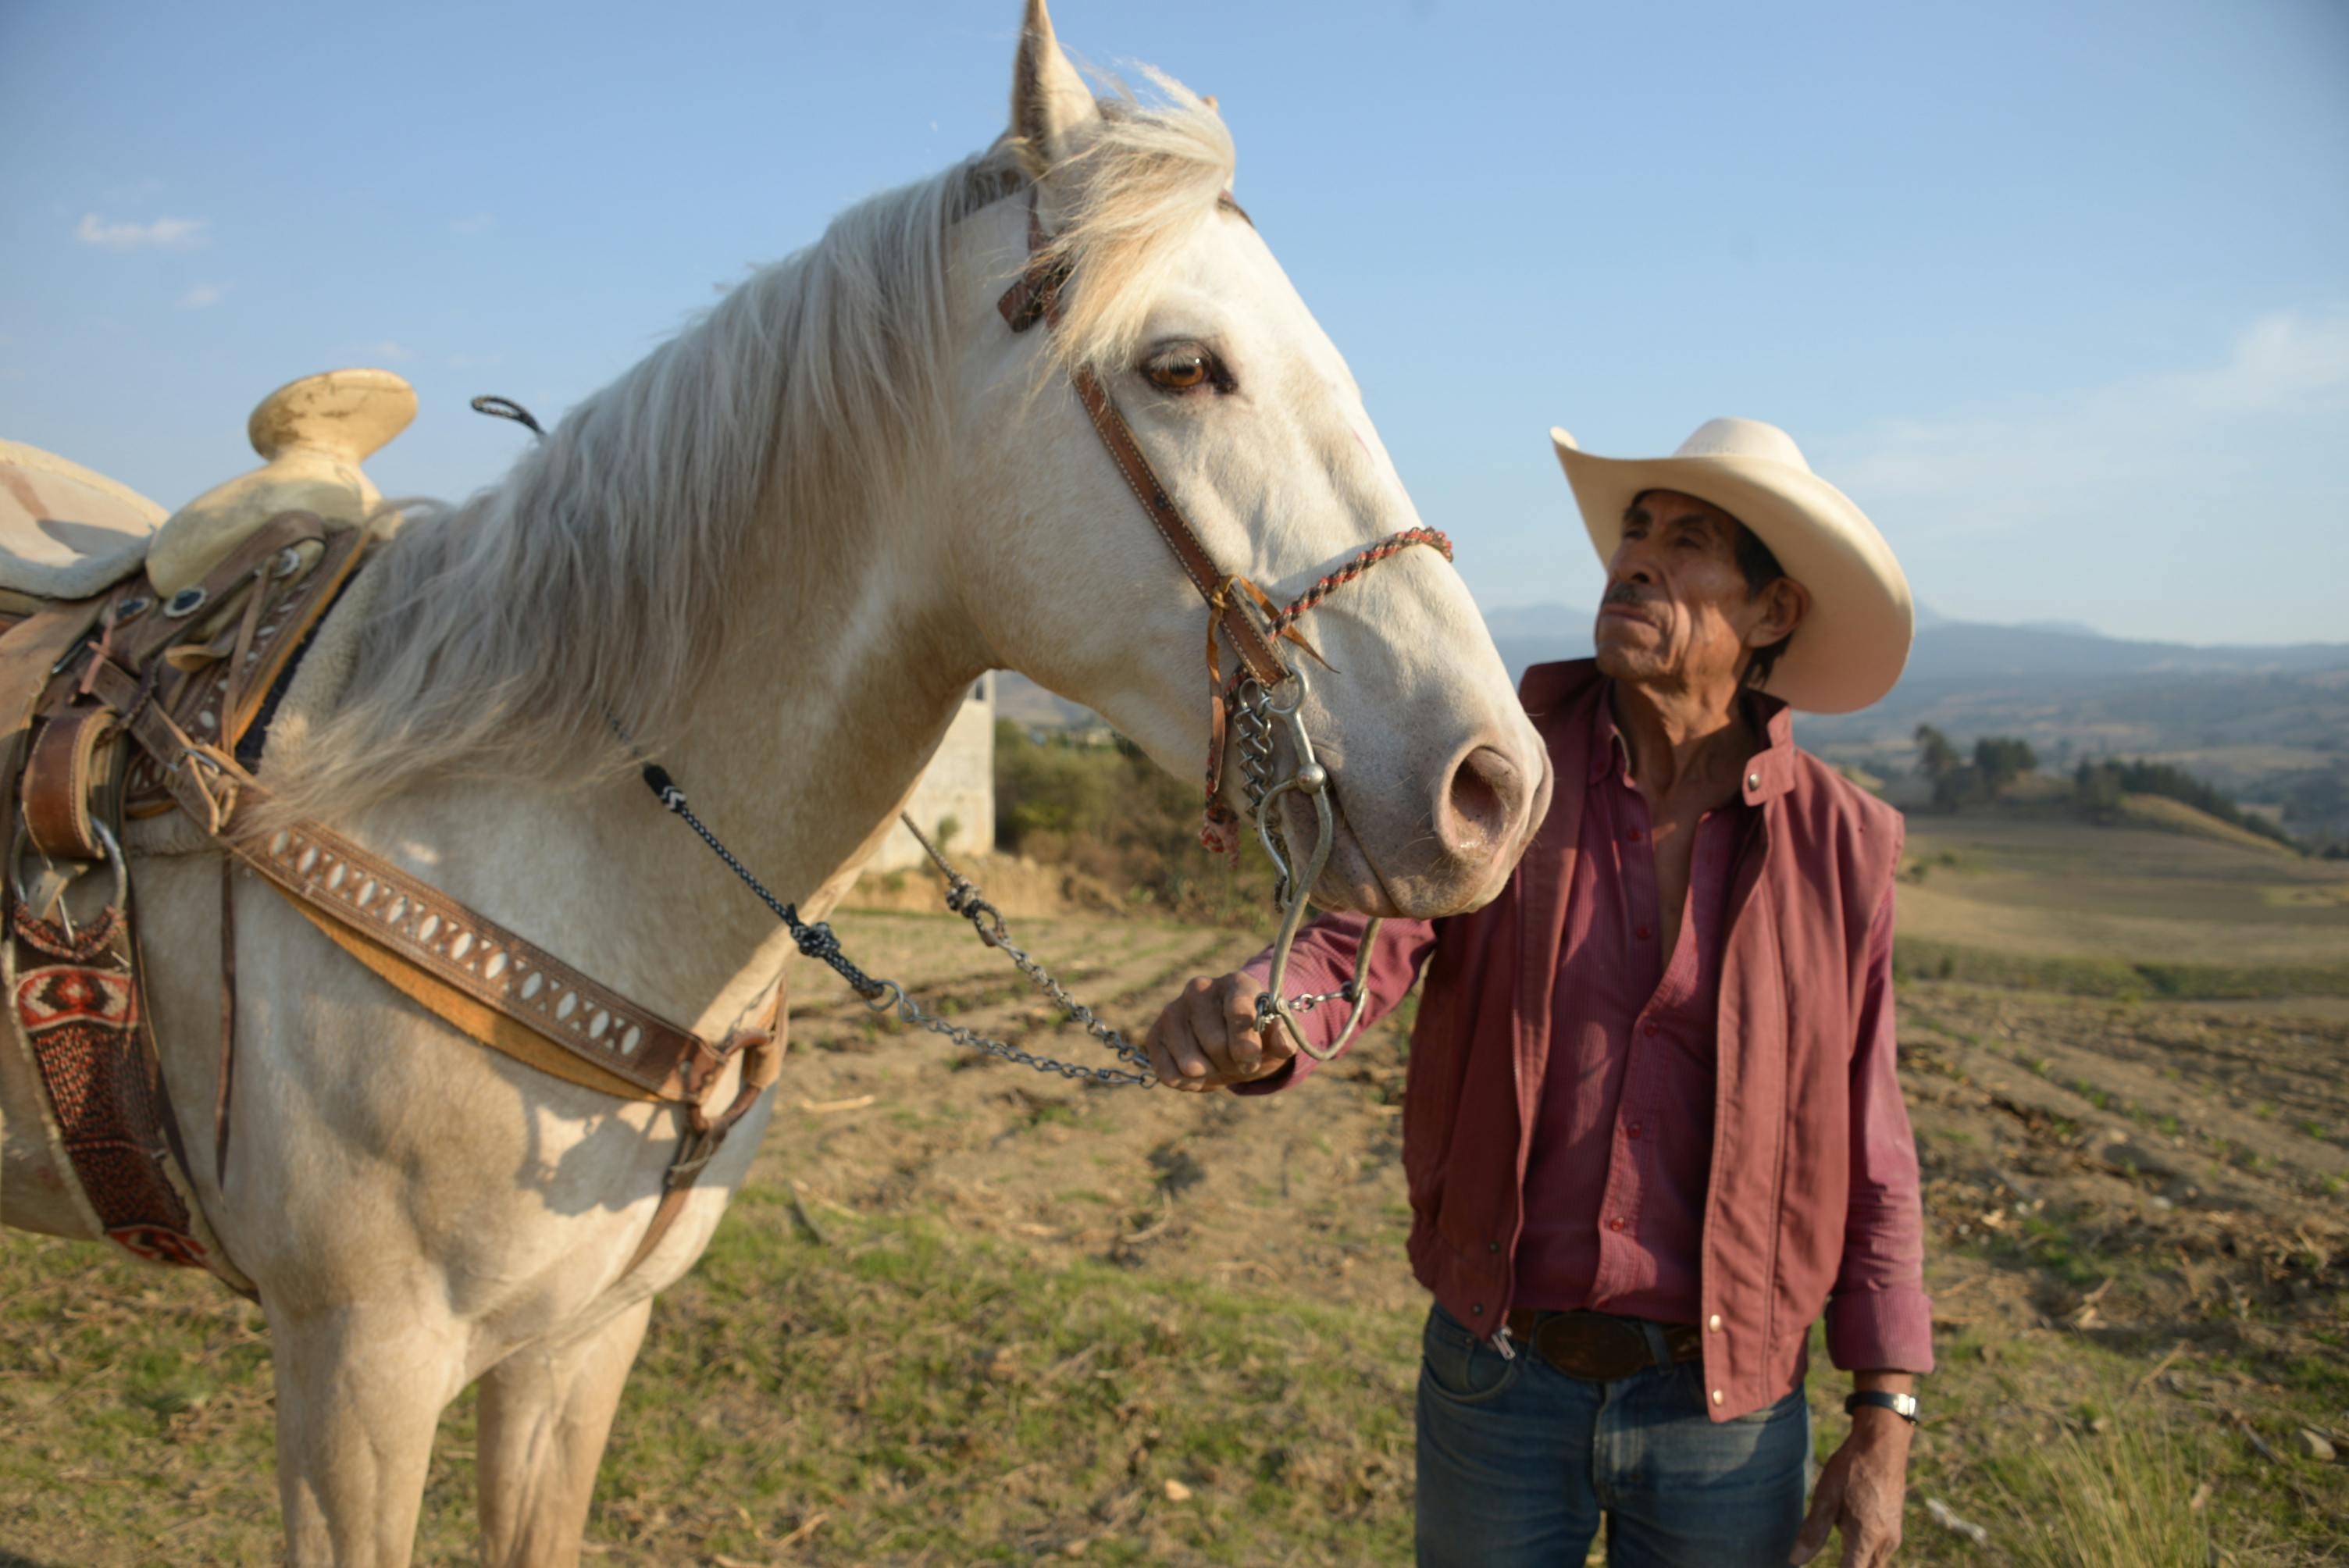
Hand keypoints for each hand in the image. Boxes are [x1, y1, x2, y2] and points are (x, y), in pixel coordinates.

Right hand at [1143, 971, 1293, 1089]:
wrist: (1232, 1042)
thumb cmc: (1256, 1036)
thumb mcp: (1277, 1038)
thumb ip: (1283, 1038)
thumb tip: (1281, 1040)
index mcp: (1235, 983)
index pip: (1238, 1011)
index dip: (1245, 1042)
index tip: (1251, 1059)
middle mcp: (1200, 989)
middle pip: (1214, 1041)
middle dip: (1231, 1063)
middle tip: (1242, 1063)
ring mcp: (1173, 1009)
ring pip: (1189, 1061)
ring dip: (1210, 1074)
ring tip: (1219, 1066)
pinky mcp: (1155, 1034)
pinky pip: (1167, 1071)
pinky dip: (1186, 1083)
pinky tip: (1198, 1073)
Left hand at [1790, 1406, 1911, 1565]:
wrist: (1882, 1445)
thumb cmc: (1851, 1469)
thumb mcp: (1825, 1498)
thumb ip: (1813, 1532)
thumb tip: (1795, 1560)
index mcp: (1866, 1539)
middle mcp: (1885, 1543)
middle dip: (1847, 1567)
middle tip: (1831, 1547)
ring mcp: (1893, 1536)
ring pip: (1873, 1562)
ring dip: (1855, 1559)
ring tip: (1839, 1525)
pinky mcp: (1895, 1527)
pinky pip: (1878, 1549)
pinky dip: (1862, 1547)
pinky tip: (1849, 1521)